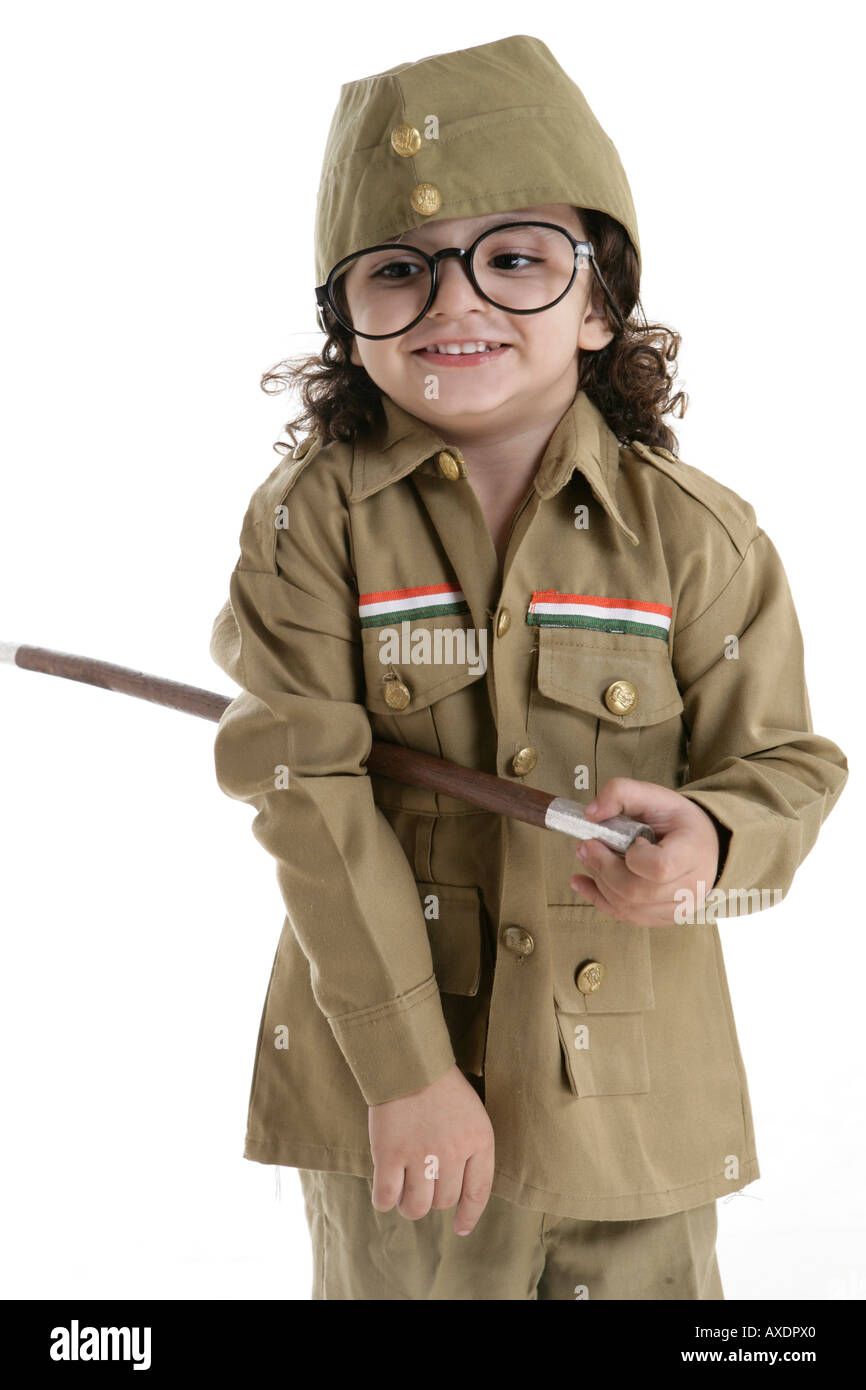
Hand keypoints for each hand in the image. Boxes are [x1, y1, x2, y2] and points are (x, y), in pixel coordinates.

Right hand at [368, 1064, 494, 1235]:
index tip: (461, 1227)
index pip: (478, 1193)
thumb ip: (471, 1150)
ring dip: (410, 1206)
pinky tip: (386, 1194)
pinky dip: (385, 1201)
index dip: (469, 1215)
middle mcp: (452, 1152)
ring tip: (405, 1195)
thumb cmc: (441, 1086)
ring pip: (417, 1207)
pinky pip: (387, 1197)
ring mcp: (420, 1155)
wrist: (408, 1060)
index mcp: (478, 1140)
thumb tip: (463, 1196)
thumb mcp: (472, 1114)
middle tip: (424, 1184)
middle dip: (434, 1199)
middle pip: (444, 1201)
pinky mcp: (389, 1155)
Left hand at [569, 777, 721, 925]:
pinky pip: (626, 917)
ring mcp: (677, 908)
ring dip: (598, 883)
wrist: (704, 846)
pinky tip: (582, 883)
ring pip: (627, 908)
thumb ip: (621, 793)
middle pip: (635, 892)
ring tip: (587, 858)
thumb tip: (590, 814)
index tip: (631, 840)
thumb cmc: (679, 822)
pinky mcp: (663, 918)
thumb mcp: (655, 796)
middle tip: (586, 846)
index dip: (635, 857)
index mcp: (692, 853)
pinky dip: (598, 899)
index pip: (659, 867)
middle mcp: (690, 887)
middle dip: (602, 868)